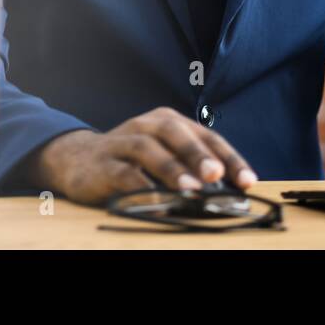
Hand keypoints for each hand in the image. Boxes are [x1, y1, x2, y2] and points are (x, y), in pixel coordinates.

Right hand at [32, 106, 258, 205]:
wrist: (77, 159)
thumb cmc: (133, 160)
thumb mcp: (164, 157)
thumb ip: (192, 170)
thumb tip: (228, 193)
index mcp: (169, 122)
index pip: (206, 136)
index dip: (229, 157)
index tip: (247, 180)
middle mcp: (147, 126)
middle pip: (176, 134)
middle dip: (199, 155)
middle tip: (217, 175)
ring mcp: (123, 143)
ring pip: (148, 149)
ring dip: (171, 168)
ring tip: (191, 189)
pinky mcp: (103, 164)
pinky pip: (123, 173)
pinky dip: (140, 187)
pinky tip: (156, 202)